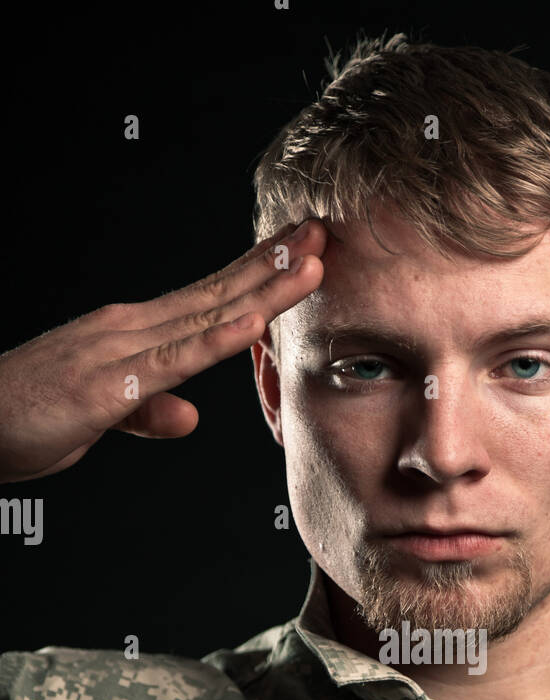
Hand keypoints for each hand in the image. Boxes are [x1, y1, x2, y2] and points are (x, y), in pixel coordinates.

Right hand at [0, 219, 326, 482]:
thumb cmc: (24, 417)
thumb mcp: (101, 416)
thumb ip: (147, 412)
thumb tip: (188, 417)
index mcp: (129, 332)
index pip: (205, 296)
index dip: (255, 272)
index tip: (298, 251)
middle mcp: (127, 328)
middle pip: (214, 291)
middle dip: (272, 263)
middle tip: (323, 234)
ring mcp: (117, 352)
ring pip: (203, 316)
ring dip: (262, 290)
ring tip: (310, 265)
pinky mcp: (106, 388)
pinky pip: (171, 361)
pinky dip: (214, 340)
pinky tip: (251, 322)